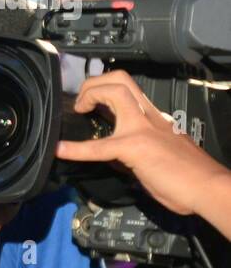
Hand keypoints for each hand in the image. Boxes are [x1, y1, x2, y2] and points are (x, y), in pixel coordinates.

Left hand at [55, 71, 230, 216]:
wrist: (208, 188)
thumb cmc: (186, 177)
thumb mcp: (156, 156)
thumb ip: (132, 150)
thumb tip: (110, 155)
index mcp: (153, 119)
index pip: (128, 90)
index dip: (104, 89)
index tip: (88, 100)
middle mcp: (149, 117)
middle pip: (121, 79)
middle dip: (93, 84)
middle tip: (80, 103)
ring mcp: (142, 129)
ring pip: (117, 91)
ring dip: (89, 95)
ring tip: (77, 110)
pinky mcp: (134, 147)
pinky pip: (99, 146)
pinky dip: (75, 149)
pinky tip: (60, 151)